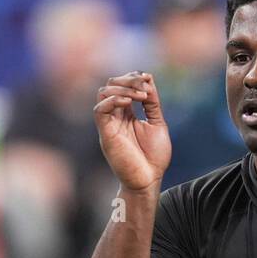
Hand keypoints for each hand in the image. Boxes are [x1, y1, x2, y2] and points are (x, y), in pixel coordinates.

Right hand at [93, 71, 171, 190]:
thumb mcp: (157, 123)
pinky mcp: (106, 133)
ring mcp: (109, 124)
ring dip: (122, 88)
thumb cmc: (153, 157)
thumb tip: (148, 78)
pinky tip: (129, 102)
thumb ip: (152, 103)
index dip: (133, 77)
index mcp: (127, 114)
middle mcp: (115, 117)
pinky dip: (113, 100)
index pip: (122, 86)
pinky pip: (100, 110)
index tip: (148, 78)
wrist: (148, 180)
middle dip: (128, 80)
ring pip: (103, 93)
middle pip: (110, 85)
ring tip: (141, 96)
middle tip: (145, 87)